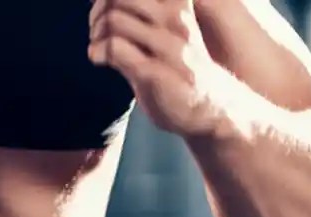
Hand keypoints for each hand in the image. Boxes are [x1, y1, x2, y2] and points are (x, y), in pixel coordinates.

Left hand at [88, 0, 226, 136]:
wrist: (214, 111)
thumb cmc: (186, 71)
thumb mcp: (173, 33)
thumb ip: (145, 16)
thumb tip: (102, 1)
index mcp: (181, 7)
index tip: (103, 9)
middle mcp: (176, 21)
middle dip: (100, 9)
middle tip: (96, 26)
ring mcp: (167, 47)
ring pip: (115, 19)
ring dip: (97, 31)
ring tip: (97, 44)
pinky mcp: (155, 72)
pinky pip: (116, 48)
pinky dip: (99, 50)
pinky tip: (98, 58)